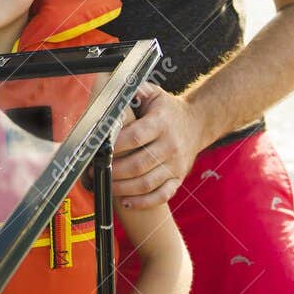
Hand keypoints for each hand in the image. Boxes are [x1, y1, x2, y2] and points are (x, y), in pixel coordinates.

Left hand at [111, 82, 208, 208]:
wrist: (198, 123)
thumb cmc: (167, 109)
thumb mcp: (154, 94)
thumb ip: (134, 91)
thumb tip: (113, 91)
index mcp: (161, 123)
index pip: (135, 137)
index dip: (115, 145)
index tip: (99, 149)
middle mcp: (170, 145)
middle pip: (138, 164)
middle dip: (113, 171)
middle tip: (95, 171)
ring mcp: (175, 164)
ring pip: (147, 183)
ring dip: (122, 188)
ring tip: (106, 185)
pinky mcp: (178, 178)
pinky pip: (162, 196)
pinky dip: (143, 202)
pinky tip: (126, 201)